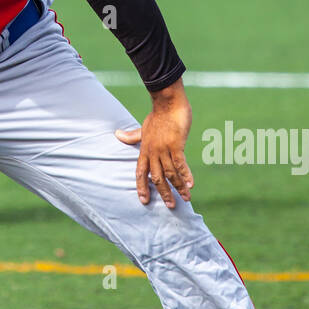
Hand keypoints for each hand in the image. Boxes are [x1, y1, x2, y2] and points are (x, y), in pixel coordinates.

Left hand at [115, 80, 193, 208]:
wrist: (167, 101)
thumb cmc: (158, 115)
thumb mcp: (144, 128)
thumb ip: (133, 136)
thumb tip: (117, 135)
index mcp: (145, 149)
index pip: (141, 172)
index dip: (141, 187)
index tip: (144, 200)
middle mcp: (153, 152)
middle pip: (156, 177)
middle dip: (163, 193)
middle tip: (170, 206)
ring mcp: (164, 148)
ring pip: (170, 173)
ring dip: (178, 187)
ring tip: (186, 199)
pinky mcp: (176, 144)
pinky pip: (180, 163)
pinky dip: (185, 175)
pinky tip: (191, 185)